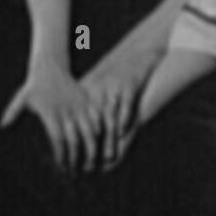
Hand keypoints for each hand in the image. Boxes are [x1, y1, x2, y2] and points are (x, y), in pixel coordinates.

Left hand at [0, 64, 102, 173]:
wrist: (51, 66)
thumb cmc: (34, 86)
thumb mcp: (22, 97)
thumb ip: (13, 112)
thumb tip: (2, 126)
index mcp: (51, 113)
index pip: (58, 139)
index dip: (61, 154)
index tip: (61, 166)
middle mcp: (66, 111)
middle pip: (75, 139)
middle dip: (76, 157)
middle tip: (75, 171)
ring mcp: (78, 105)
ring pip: (89, 130)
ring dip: (92, 148)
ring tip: (91, 162)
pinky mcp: (86, 101)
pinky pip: (97, 118)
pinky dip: (99, 131)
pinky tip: (100, 143)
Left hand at [80, 49, 149, 172]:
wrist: (138, 52)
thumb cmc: (118, 73)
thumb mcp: (99, 85)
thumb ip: (90, 107)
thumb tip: (81, 133)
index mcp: (87, 91)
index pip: (80, 120)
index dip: (79, 140)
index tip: (77, 158)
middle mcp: (98, 90)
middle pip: (93, 122)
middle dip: (91, 145)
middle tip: (90, 163)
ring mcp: (113, 88)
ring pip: (109, 117)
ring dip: (109, 138)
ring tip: (109, 156)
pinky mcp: (129, 85)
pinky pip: (126, 105)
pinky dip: (125, 119)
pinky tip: (124, 134)